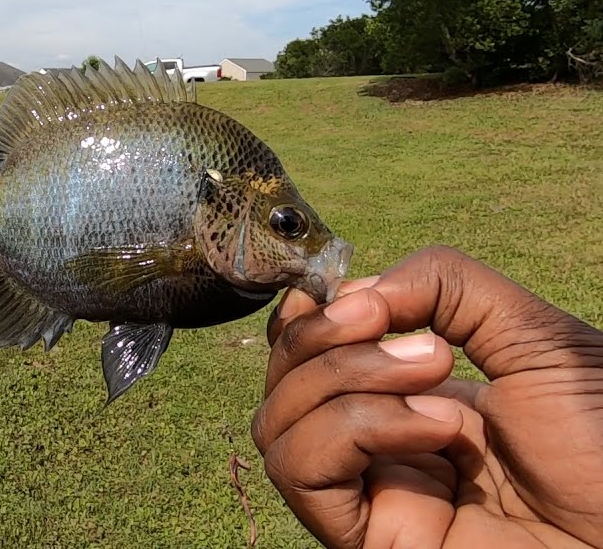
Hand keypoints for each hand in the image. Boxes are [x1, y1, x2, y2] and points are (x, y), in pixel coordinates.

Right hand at [251, 245, 602, 547]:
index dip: (309, 316)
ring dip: (344, 381)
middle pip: (282, 381)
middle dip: (327, 339)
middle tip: (416, 336)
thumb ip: (449, 286)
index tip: (354, 295)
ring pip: (277, 424)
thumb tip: (355, 291)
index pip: (307, 352)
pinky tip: (434, 429)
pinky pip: (300, 471)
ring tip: (437, 380)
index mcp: (407, 397)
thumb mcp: (534, 335)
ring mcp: (371, 493)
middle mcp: (377, 445)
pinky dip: (353, 429)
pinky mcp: (369, 540)